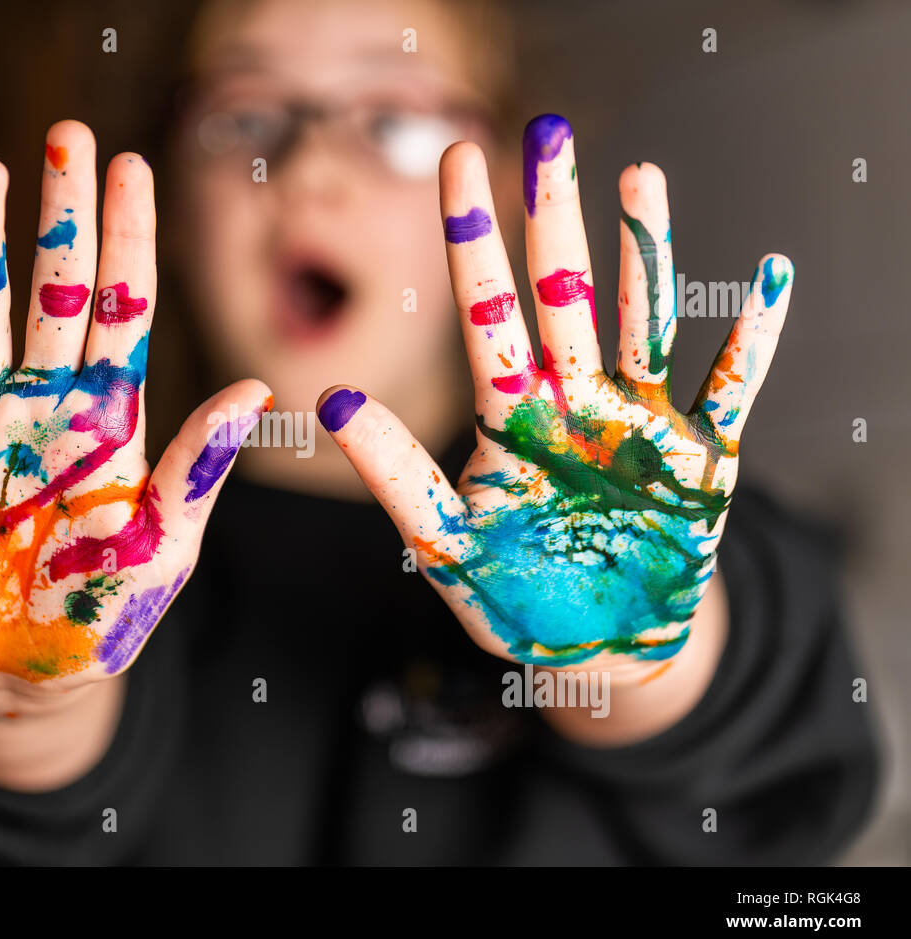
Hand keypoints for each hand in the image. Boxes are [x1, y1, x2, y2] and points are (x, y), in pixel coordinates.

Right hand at [0, 121, 270, 704]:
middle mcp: (48, 403)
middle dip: (62, 216)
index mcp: (112, 420)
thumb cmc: (103, 616)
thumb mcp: (163, 545)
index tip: (132, 165)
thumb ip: (198, 470)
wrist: (23, 675)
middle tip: (67, 135)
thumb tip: (253, 389)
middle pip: (55, 290)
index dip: (128, 239)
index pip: (124, 310)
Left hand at [318, 114, 792, 674]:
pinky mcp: (701, 457)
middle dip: (553, 215)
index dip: (470, 237)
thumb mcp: (444, 541)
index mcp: (509, 417)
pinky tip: (769, 279)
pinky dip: (751, 340)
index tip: (458, 157)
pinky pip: (731, 387)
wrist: (593, 648)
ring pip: (641, 322)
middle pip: (561, 294)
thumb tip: (330, 400)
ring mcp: (638, 422)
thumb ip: (394, 473)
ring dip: (644, 255)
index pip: (484, 311)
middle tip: (547, 130)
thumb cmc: (515, 596)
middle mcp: (573, 403)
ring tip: (640, 178)